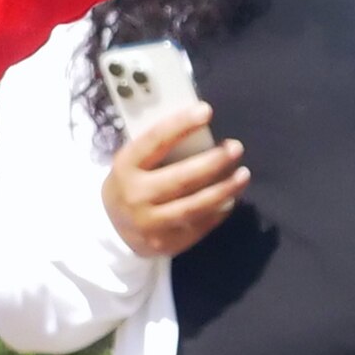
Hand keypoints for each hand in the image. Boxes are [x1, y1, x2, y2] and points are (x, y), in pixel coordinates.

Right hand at [98, 96, 249, 258]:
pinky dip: (219, 212)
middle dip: (213, 162)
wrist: (110, 230)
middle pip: (182, 179)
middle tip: (235, 148)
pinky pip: (199, 227)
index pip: (155, 141)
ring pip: (195, 206)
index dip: (181, 125)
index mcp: (126, 167)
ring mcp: (150, 224)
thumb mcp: (132, 162)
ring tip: (243, 175)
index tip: (206, 111)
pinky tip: (230, 199)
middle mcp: (136, 196)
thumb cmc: (130, 183)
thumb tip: (200, 128)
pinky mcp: (165, 244)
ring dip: (224, 189)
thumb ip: (159, 148)